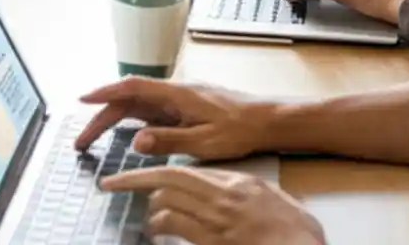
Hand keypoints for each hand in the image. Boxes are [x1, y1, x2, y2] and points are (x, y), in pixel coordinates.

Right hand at [75, 77, 275, 159]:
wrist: (267, 120)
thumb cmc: (240, 129)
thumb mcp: (205, 141)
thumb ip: (169, 140)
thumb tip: (136, 141)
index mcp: (176, 94)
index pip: (132, 88)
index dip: (105, 92)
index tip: (83, 100)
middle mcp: (172, 92)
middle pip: (128, 101)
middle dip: (101, 117)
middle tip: (81, 141)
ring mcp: (177, 99)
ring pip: (137, 106)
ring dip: (114, 119)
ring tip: (93, 137)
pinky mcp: (183, 108)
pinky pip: (149, 111)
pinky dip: (131, 120)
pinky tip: (125, 132)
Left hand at [101, 166, 324, 244]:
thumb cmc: (298, 234)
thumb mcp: (277, 203)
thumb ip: (251, 193)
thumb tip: (235, 193)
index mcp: (239, 182)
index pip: (190, 170)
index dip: (161, 174)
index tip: (146, 179)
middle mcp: (224, 194)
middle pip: (169, 178)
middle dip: (134, 179)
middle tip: (110, 184)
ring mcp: (217, 218)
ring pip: (166, 200)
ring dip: (151, 209)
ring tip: (150, 221)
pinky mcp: (212, 239)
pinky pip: (174, 225)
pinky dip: (160, 226)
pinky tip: (157, 232)